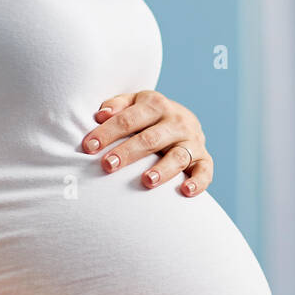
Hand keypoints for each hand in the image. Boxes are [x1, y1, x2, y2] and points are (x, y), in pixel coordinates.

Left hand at [81, 90, 212, 195]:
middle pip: (151, 138)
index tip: (89, 147)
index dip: (108, 132)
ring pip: (178, 156)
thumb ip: (117, 105)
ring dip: (163, 169)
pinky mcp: (204, 159)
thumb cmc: (147, 117)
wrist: (183, 120)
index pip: (129, 119)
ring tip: (146, 181)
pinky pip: (205, 172)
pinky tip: (185, 191)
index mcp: (156, 104)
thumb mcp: (133, 103)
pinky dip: (198, 182)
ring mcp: (192, 141)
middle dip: (129, 152)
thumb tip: (100, 114)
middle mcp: (177, 121)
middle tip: (108, 165)